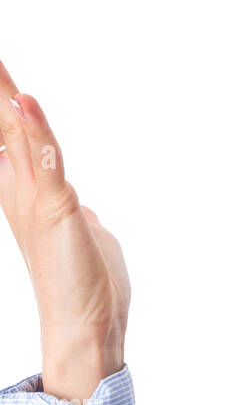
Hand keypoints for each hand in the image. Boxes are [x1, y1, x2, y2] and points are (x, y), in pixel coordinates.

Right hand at [0, 59, 129, 403]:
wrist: (86, 328)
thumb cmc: (87, 286)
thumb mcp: (80, 234)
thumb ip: (74, 213)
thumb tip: (81, 206)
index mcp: (26, 193)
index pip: (6, 136)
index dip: (2, 104)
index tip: (0, 76)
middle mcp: (21, 189)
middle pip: (0, 124)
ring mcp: (35, 197)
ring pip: (14, 132)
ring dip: (4, 93)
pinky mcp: (55, 207)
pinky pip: (45, 158)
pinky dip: (36, 128)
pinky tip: (25, 100)